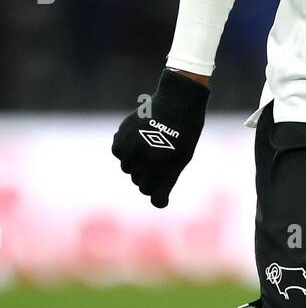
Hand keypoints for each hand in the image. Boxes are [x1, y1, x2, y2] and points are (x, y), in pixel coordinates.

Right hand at [112, 69, 209, 207]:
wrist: (176, 104)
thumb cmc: (183, 136)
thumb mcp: (180, 161)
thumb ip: (167, 183)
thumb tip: (159, 203)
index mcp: (159, 167)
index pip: (151, 194)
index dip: (159, 189)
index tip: (164, 181)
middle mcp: (141, 159)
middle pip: (139, 182)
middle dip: (149, 174)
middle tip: (161, 156)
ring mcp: (129, 148)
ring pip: (128, 169)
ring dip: (137, 162)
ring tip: (151, 145)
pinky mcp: (120, 138)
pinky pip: (119, 154)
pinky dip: (127, 150)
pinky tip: (140, 138)